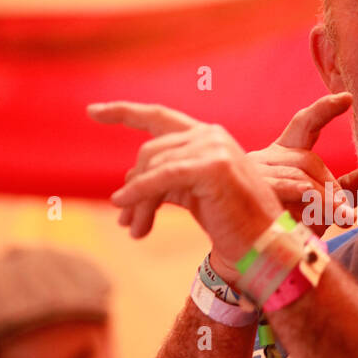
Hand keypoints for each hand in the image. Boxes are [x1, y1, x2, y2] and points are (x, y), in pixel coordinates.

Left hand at [87, 101, 284, 271]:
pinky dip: (139, 193)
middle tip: (127, 224)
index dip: (124, 112)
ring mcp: (213, 147)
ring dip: (138, 202)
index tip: (92, 110)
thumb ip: (164, 182)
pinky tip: (124, 206)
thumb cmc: (231, 225)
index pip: (158, 117)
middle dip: (134, 188)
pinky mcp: (213, 166)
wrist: (265, 246)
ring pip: (153, 168)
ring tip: (135, 230)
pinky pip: (162, 177)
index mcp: (207, 136)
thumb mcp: (192, 196)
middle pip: (150, 153)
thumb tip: (123, 189)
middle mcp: (210, 134)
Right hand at [247, 92, 357, 235]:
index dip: (324, 109)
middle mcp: (265, 158)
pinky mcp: (248, 190)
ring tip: (343, 217)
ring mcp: (254, 173)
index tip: (348, 98)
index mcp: (282, 155)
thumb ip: (344, 189)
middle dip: (330, 185)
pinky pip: (280, 188)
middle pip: (307, 159)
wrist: (248, 251)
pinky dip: (298, 193)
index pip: (304, 124)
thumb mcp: (318, 204)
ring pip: (298, 176)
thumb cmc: (284, 223)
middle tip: (345, 211)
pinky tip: (310, 198)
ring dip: (324, 198)